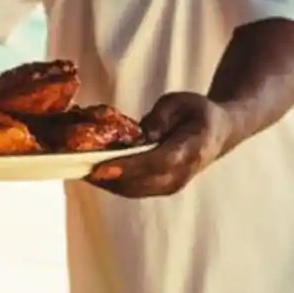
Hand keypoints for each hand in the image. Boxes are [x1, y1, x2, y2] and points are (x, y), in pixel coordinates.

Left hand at [85, 92, 236, 198]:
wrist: (218, 132)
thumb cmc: (197, 112)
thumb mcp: (180, 102)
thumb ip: (160, 116)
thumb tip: (140, 135)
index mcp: (191, 149)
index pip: (156, 162)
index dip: (127, 167)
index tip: (100, 167)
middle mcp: (181, 173)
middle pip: (140, 181)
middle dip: (107, 176)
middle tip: (75, 166)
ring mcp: (172, 185)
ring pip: (134, 190)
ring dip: (105, 181)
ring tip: (78, 168)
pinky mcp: (162, 188)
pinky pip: (134, 189)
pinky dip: (112, 182)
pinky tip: (93, 171)